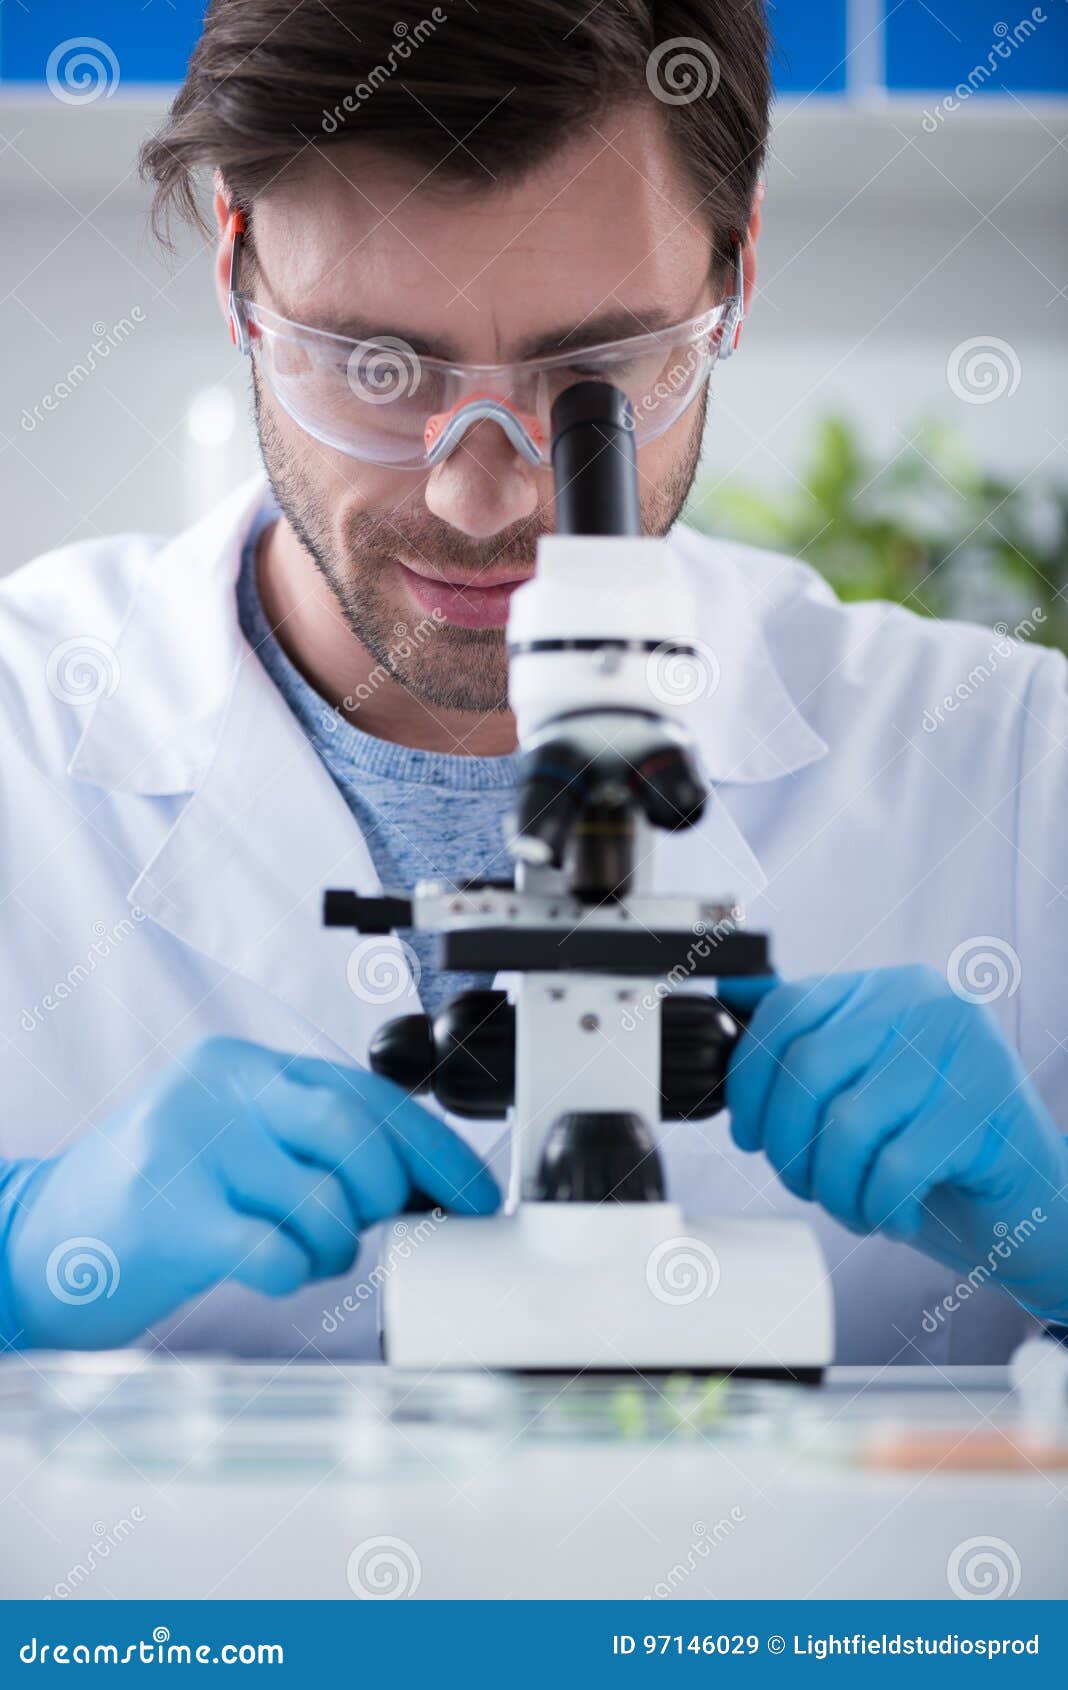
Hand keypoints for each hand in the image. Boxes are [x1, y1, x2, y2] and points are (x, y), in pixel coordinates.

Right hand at [2, 1036, 498, 1348]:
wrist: (42, 1241)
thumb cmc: (158, 1195)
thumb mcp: (235, 1138)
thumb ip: (316, 1140)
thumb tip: (427, 1180)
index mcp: (245, 1066)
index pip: (370, 1094)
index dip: (438, 1150)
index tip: (479, 1195)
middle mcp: (218, 1092)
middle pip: (355, 1135)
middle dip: (388, 1195)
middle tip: (370, 1227)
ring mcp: (189, 1150)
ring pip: (324, 1201)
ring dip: (336, 1247)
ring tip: (305, 1253)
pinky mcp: (169, 1218)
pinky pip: (276, 1252)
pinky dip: (296, 1273)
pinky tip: (273, 1269)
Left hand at [719, 966, 1067, 1322]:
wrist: (1034, 1211)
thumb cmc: (937, 1155)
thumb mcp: (860, 1093)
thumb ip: (803, 1042)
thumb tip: (730, 994)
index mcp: (890, 990)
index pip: (787, 1008)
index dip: (750, 1080)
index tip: (751, 1133)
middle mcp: (929, 1004)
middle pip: (808, 1065)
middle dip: (788, 1145)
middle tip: (807, 1184)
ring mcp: (966, 1051)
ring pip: (848, 1124)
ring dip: (835, 1188)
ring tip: (855, 1206)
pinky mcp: (990, 1110)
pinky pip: (896, 1167)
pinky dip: (880, 1207)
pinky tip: (894, 1215)